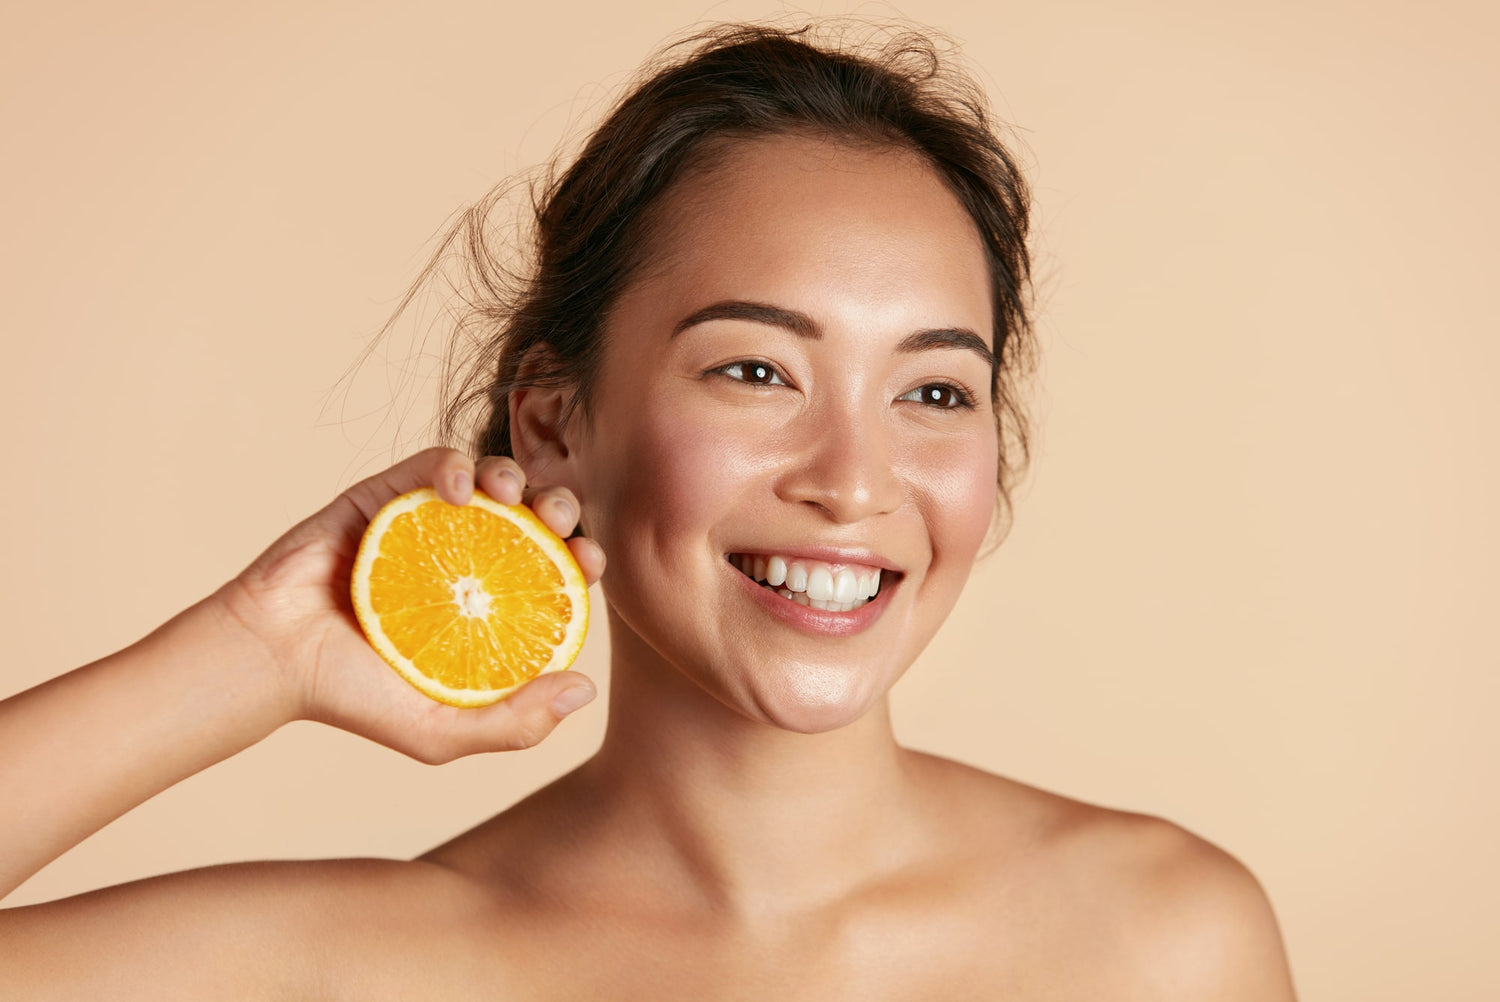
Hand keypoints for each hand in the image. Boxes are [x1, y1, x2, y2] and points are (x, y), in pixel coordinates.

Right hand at [215, 447, 604, 762]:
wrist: (272, 661)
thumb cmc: (355, 700)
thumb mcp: (441, 731)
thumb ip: (514, 723)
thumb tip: (586, 689)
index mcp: (490, 606)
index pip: (555, 572)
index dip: (582, 558)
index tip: (590, 562)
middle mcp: (466, 560)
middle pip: (533, 518)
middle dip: (559, 508)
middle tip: (559, 521)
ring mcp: (428, 524)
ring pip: (490, 480)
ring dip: (513, 475)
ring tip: (512, 494)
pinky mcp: (384, 496)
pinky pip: (431, 465)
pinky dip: (453, 465)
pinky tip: (460, 488)